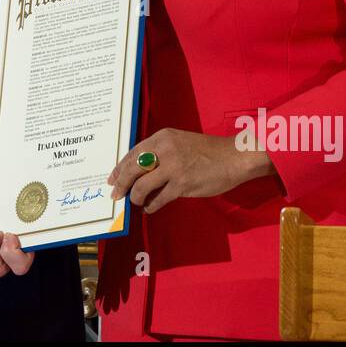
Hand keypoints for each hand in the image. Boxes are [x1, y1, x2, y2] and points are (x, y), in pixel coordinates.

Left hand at [107, 128, 273, 214]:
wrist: (233, 157)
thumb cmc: (207, 151)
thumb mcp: (179, 142)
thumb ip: (160, 153)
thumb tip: (138, 172)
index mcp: (162, 137)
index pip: (133, 153)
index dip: (119, 168)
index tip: (112, 179)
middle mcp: (165, 149)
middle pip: (132, 169)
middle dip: (120, 184)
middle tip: (116, 195)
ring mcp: (173, 167)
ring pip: (142, 186)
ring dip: (136, 197)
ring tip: (136, 202)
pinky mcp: (182, 184)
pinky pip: (159, 199)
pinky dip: (151, 206)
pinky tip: (150, 208)